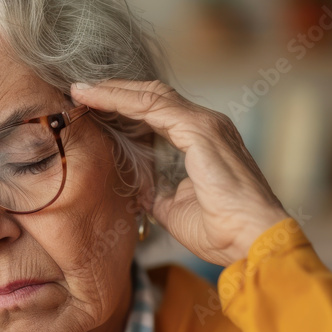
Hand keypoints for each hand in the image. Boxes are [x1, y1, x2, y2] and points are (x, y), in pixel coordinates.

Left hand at [71, 80, 288, 266]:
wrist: (250, 239)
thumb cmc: (221, 231)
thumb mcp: (175, 209)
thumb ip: (158, 193)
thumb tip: (139, 191)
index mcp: (203, 141)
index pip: (157, 112)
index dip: (124, 107)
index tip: (92, 108)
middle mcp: (207, 125)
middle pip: (152, 96)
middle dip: (114, 92)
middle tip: (80, 91)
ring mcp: (205, 124)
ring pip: (150, 95)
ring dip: (112, 91)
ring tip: (81, 91)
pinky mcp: (200, 130)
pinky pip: (152, 106)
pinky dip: (121, 100)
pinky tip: (96, 99)